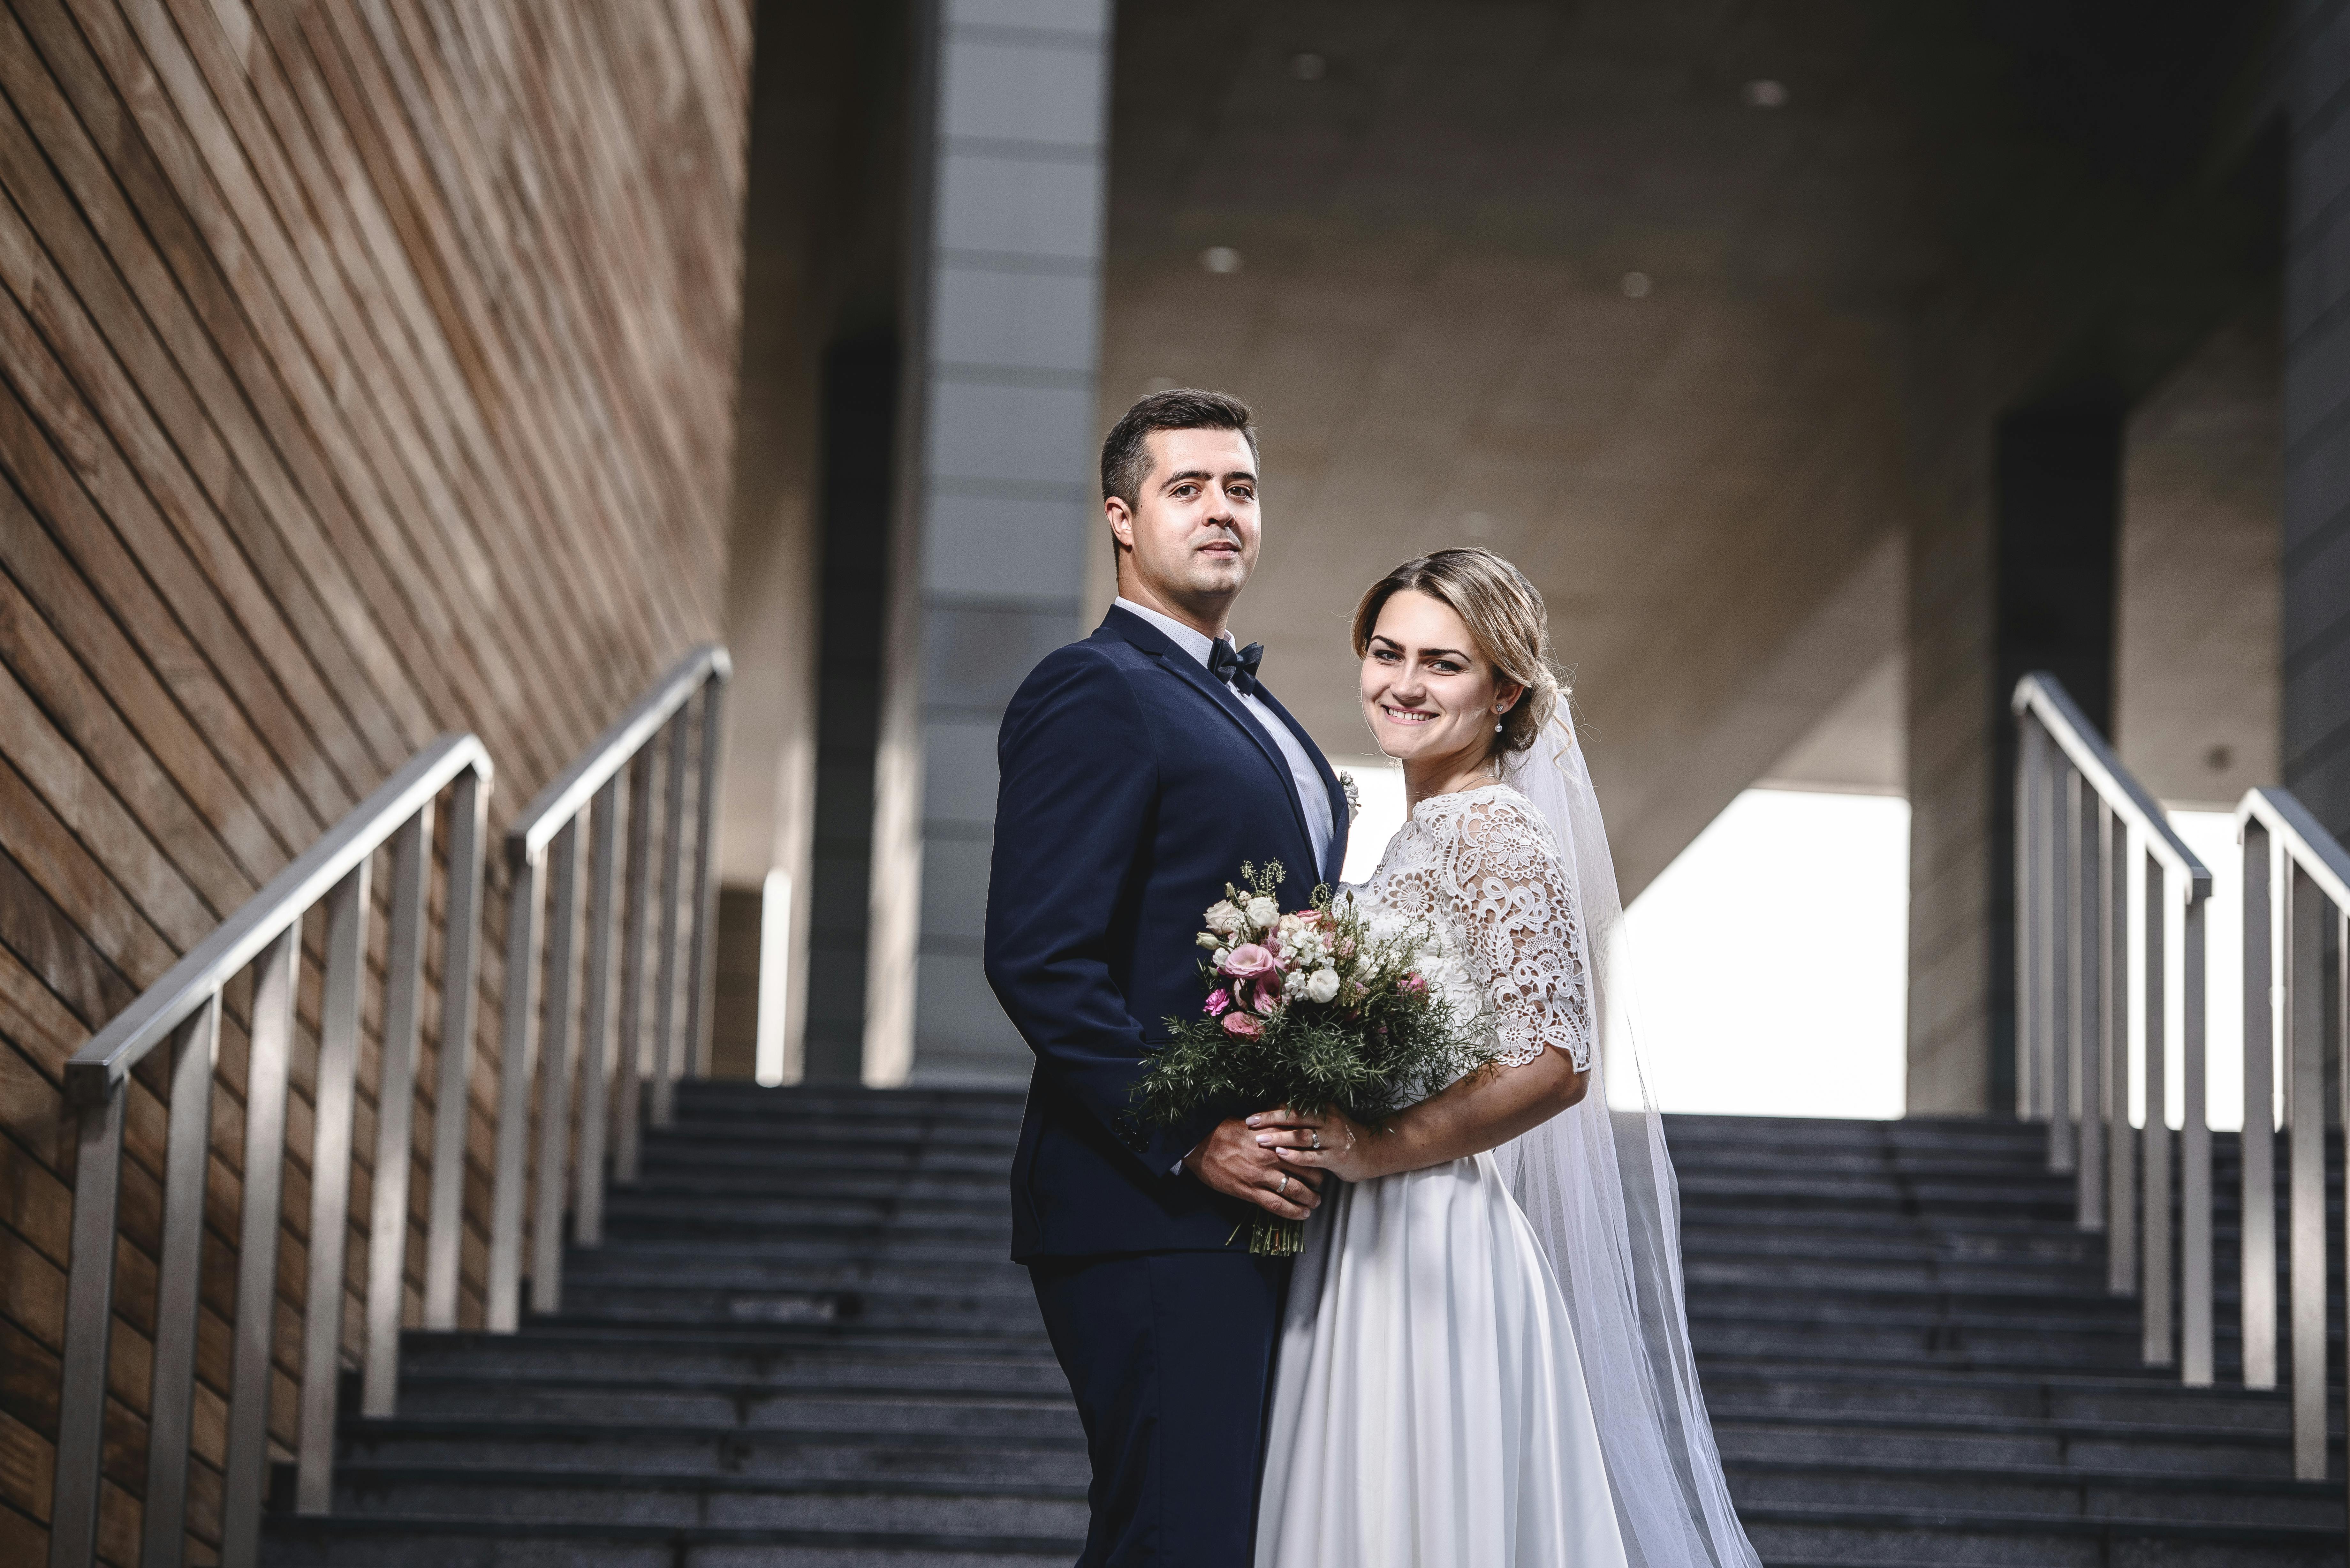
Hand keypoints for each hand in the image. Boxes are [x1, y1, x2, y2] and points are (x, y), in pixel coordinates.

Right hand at [1183, 1116, 1323, 1219]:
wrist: (1199, 1143)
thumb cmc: (1223, 1131)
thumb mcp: (1253, 1122)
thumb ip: (1274, 1126)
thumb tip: (1289, 1125)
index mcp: (1274, 1136)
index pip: (1305, 1147)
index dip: (1317, 1156)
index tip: (1321, 1161)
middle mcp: (1271, 1155)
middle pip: (1306, 1170)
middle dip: (1318, 1180)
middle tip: (1321, 1185)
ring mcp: (1261, 1174)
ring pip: (1295, 1190)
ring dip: (1309, 1199)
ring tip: (1315, 1203)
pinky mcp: (1249, 1190)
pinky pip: (1277, 1204)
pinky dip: (1293, 1212)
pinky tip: (1301, 1214)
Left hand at [1250, 1105, 1378, 1183]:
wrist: (1372, 1153)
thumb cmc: (1341, 1137)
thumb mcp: (1325, 1122)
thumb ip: (1303, 1117)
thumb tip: (1273, 1109)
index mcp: (1325, 1109)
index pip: (1295, 1106)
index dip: (1273, 1110)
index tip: (1253, 1115)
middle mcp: (1330, 1121)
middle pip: (1296, 1117)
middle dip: (1271, 1119)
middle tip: (1252, 1123)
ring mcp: (1334, 1139)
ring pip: (1302, 1136)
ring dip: (1280, 1137)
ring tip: (1260, 1140)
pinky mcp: (1337, 1157)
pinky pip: (1312, 1157)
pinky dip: (1295, 1156)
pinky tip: (1280, 1155)